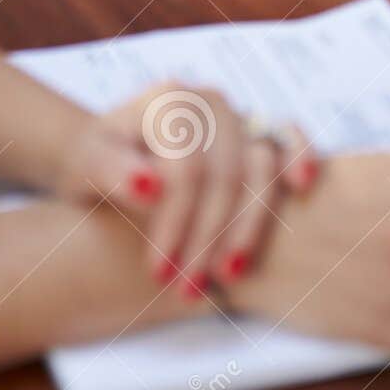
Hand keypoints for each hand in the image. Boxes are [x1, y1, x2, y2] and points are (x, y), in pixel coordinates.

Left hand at [55, 86, 315, 295]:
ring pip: (259, 169)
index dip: (176, 225)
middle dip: (207, 239)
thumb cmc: (97, 160)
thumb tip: (149, 185)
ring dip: (247, 227)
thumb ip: (113, 171)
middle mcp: (208, 102)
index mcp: (168, 100)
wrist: (109, 153)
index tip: (159, 272)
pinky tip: (302, 185)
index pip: (185, 169)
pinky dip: (300, 156)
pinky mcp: (258, 133)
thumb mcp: (88, 164)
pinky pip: (287, 138)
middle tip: (185, 289)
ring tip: (225, 276)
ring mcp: (237, 116)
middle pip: (224, 176)